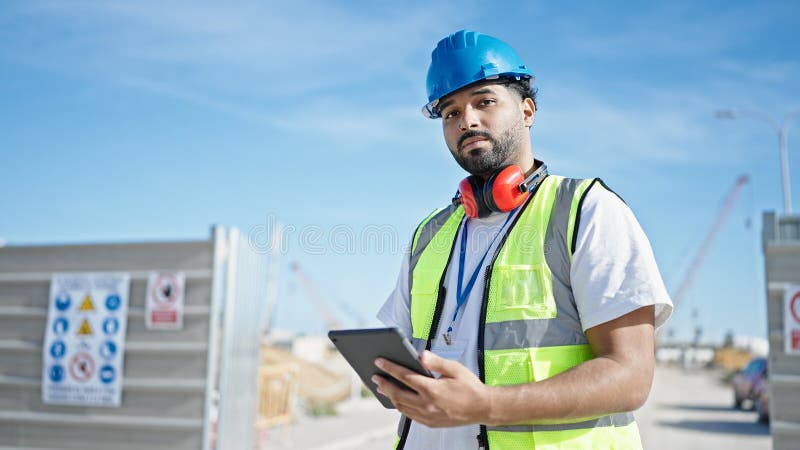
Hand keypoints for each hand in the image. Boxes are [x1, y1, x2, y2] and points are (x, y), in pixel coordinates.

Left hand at [372, 350, 491, 427]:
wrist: (483, 408)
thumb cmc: (470, 387)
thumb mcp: (454, 369)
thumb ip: (435, 362)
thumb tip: (420, 355)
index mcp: (432, 389)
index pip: (405, 376)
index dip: (389, 368)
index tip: (379, 362)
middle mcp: (428, 404)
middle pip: (398, 394)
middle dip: (384, 383)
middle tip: (374, 376)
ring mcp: (428, 416)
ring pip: (402, 406)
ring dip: (390, 396)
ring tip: (382, 387)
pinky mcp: (430, 423)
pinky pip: (410, 415)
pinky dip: (401, 406)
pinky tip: (398, 399)